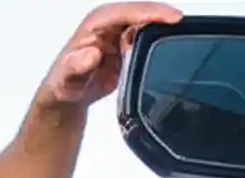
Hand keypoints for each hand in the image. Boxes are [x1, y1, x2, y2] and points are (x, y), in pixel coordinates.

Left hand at [38, 2, 181, 108]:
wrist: (69, 97)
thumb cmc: (63, 84)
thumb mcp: (66, 79)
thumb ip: (76, 67)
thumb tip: (90, 54)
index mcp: (95, 24)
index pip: (125, 12)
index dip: (148, 12)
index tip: (169, 17)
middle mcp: (110, 25)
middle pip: (141, 14)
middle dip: (162, 18)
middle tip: (181, 26)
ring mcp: (120, 36)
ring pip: (147, 26)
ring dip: (163, 31)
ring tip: (179, 39)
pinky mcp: (128, 48)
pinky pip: (148, 41)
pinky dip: (160, 45)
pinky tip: (169, 52)